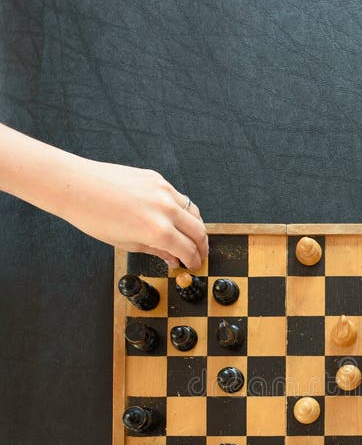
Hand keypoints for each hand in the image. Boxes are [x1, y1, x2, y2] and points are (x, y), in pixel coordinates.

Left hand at [59, 159, 207, 268]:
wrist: (77, 186)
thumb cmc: (94, 215)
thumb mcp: (127, 243)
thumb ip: (156, 250)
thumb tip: (172, 258)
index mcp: (158, 230)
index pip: (188, 250)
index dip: (193, 261)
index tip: (193, 265)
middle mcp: (166, 209)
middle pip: (199, 231)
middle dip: (202, 246)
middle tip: (199, 255)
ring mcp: (164, 191)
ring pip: (194, 212)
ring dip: (196, 227)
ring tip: (191, 237)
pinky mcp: (157, 179)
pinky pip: (179, 197)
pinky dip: (182, 210)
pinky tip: (174, 218)